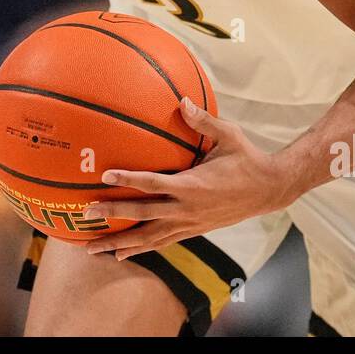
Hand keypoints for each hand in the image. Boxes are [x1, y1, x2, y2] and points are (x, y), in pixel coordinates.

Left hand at [81, 98, 290, 259]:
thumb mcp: (230, 135)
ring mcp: (189, 223)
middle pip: (142, 215)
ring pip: (148, 238)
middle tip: (85, 215)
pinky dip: (140, 248)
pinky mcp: (193, 231)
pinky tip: (122, 253)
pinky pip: (161, 241)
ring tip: (92, 249)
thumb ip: (203, 121)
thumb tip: (183, 101)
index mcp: (192, 185)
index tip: (104, 176)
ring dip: (120, 243)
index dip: (128, 179)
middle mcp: (187, 209)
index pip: (153, 182)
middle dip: (113, 215)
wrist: (269, 191)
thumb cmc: (247, 159)